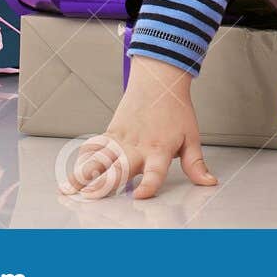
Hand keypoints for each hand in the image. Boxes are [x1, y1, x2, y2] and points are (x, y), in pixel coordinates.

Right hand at [60, 56, 218, 200]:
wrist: (159, 80)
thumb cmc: (176, 110)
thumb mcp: (192, 137)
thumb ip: (196, 164)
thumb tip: (209, 183)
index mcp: (160, 150)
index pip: (155, 172)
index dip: (148, 184)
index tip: (139, 195)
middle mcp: (138, 147)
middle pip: (119, 167)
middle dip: (104, 182)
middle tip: (90, 195)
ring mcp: (121, 140)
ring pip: (98, 158)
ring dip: (82, 174)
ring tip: (67, 189)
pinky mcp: (110, 134)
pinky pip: (93, 147)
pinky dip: (81, 160)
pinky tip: (69, 174)